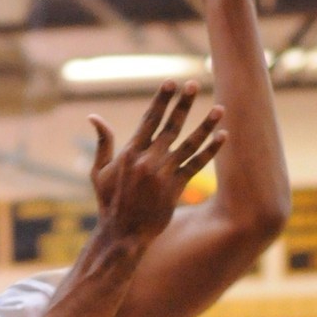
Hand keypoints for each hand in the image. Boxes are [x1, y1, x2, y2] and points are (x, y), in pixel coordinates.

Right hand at [88, 80, 224, 244]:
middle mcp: (148, 159)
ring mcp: (164, 173)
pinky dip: (210, 150)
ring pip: (190, 143)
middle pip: (171, 125)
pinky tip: (223, 136)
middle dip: (183, 103)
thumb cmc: (109, 202)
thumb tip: (93, 117)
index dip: (161, 100)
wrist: (122, 233)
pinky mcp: (176, 187)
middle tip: (194, 84)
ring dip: (206, 125)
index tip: (171, 82)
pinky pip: (197, 164)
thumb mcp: (99, 172)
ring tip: (220, 110)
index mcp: (130, 152)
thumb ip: (102, 143)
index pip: (149, 119)